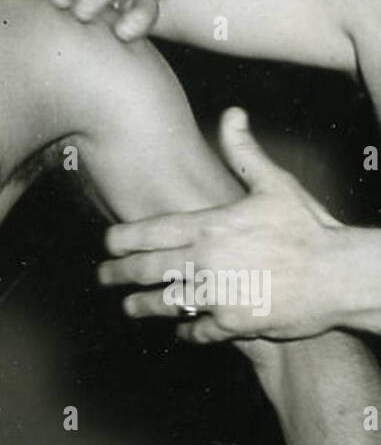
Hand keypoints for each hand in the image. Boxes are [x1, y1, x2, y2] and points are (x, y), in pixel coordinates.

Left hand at [98, 107, 344, 341]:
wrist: (341, 275)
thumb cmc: (310, 228)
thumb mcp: (276, 184)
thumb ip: (244, 153)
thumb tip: (232, 115)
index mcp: (209, 226)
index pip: (148, 232)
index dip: (120, 239)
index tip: (107, 244)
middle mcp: (205, 261)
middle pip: (146, 269)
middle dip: (118, 274)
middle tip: (103, 277)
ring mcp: (217, 295)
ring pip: (164, 303)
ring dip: (142, 306)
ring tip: (130, 307)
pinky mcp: (234, 324)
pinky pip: (199, 330)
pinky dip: (188, 330)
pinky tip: (182, 329)